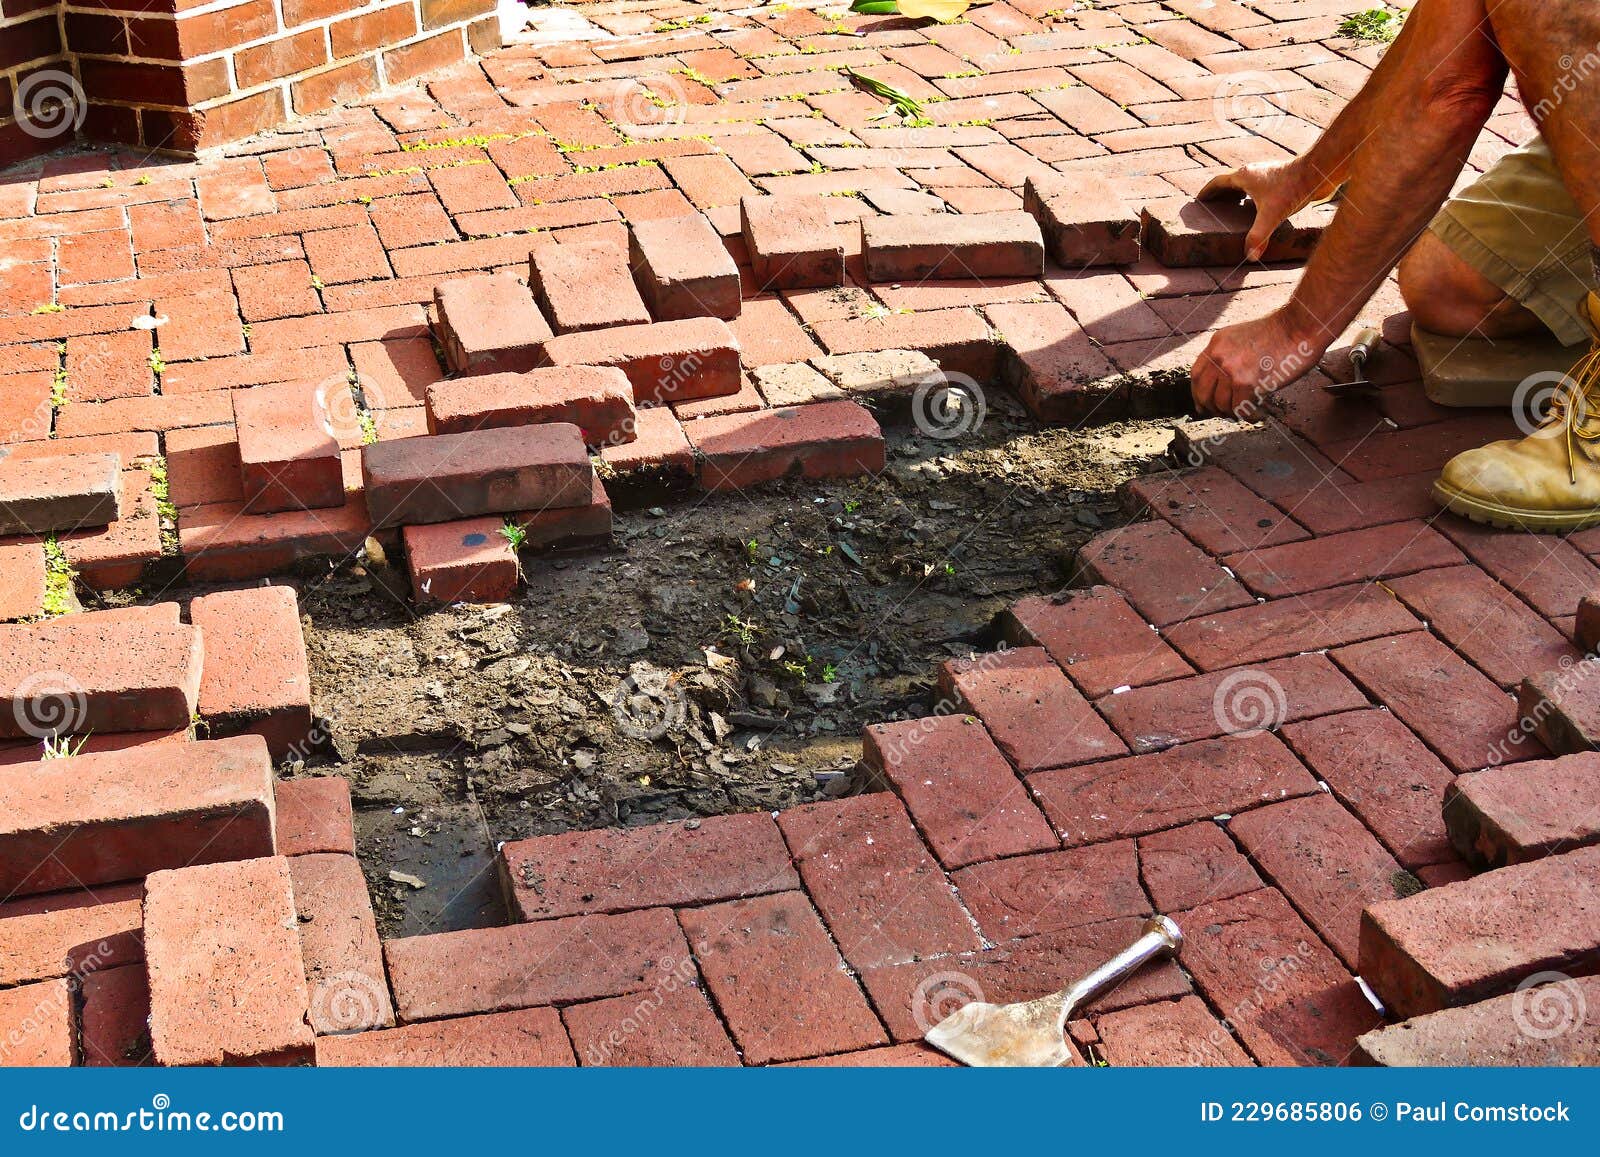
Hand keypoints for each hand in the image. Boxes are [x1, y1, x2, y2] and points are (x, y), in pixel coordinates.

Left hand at [1190, 309, 1326, 417]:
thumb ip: (1228, 355)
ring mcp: (1232, 370)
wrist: (1300, 325)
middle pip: (1204, 393)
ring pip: (1222, 404)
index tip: (1203, 404)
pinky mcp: (1247, 383)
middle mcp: (1220, 356)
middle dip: (1212, 408)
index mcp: (1217, 344)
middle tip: (1224, 413)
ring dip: (1234, 412)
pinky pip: (1241, 409)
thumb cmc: (1281, 332)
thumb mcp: (1242, 336)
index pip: (1196, 375)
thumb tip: (1222, 382)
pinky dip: (1249, 415)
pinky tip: (1257, 413)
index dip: (1198, 393)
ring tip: (1247, 409)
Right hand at [1198, 160, 1323, 261]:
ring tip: (1231, 211)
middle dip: (1220, 196)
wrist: (1318, 171)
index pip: (1218, 182)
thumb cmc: (1293, 187)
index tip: (1198, 201)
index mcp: (1244, 176)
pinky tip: (1257, 210)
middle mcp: (1253, 172)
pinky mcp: (1279, 179)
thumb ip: (1258, 237)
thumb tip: (1249, 257)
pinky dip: (1251, 198)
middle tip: (1212, 210)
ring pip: (1245, 185)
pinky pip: (1258, 188)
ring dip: (1236, 196)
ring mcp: (1266, 174)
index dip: (1207, 192)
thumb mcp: (1271, 215)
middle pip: (1230, 183)